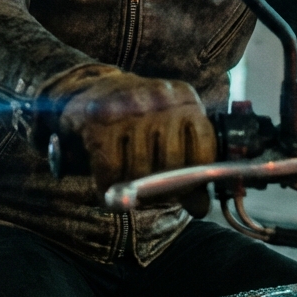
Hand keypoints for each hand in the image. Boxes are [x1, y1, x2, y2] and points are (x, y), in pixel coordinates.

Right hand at [56, 71, 215, 188]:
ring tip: (128, 189)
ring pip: (140, 167)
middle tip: (151, 193)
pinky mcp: (99, 119)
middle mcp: (160, 97)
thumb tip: (200, 207)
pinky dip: (109, 184)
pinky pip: (111, 168)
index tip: (184, 189)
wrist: (92, 89)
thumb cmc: (138, 118)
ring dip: (133, 188)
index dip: (196, 175)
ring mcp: (129, 106)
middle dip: (163, 186)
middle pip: (172, 159)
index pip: (204, 143)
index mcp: (185, 98)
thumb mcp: (169, 131)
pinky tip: (108, 184)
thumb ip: (189, 165)